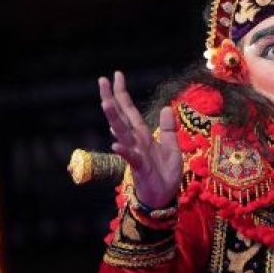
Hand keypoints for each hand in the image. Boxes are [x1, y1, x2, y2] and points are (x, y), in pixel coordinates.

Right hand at [99, 71, 181, 208]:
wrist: (164, 197)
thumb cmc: (165, 173)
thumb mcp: (172, 147)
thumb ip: (168, 129)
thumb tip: (167, 107)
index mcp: (142, 135)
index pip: (129, 111)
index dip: (123, 94)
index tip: (116, 75)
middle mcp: (135, 141)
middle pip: (121, 117)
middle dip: (112, 99)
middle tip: (101, 80)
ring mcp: (135, 154)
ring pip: (122, 133)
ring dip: (113, 119)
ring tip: (105, 103)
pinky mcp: (139, 167)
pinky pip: (130, 157)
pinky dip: (123, 150)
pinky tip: (115, 142)